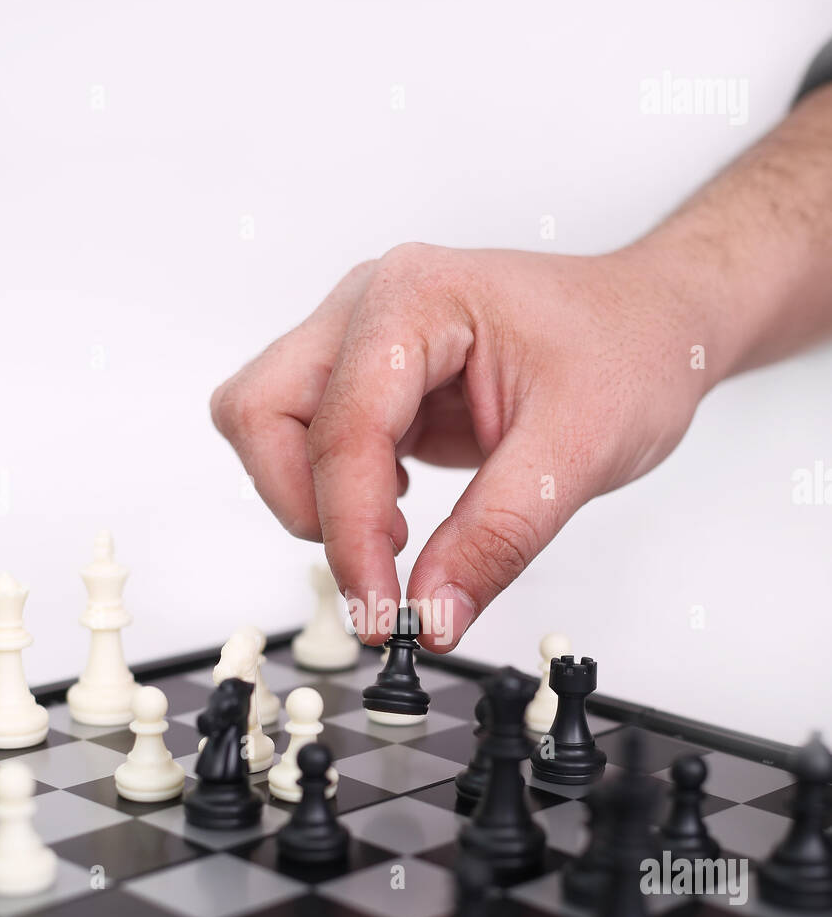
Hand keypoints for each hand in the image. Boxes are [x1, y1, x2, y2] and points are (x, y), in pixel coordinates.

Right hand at [211, 242, 709, 648]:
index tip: (383, 615)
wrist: (654, 322)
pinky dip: (334, 492)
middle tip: (377, 569)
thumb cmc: (629, 352)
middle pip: (262, 413)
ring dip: (312, 499)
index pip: (344, 430)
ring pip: (267, 425)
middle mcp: (370, 307)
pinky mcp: (369, 380)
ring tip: (397, 534)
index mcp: (416, 299)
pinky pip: (306, 440)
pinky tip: (400, 510)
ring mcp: (361, 338)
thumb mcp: (578, 451)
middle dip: (305, 506)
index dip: (353, 536)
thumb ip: (498, 536)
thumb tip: (433, 617)